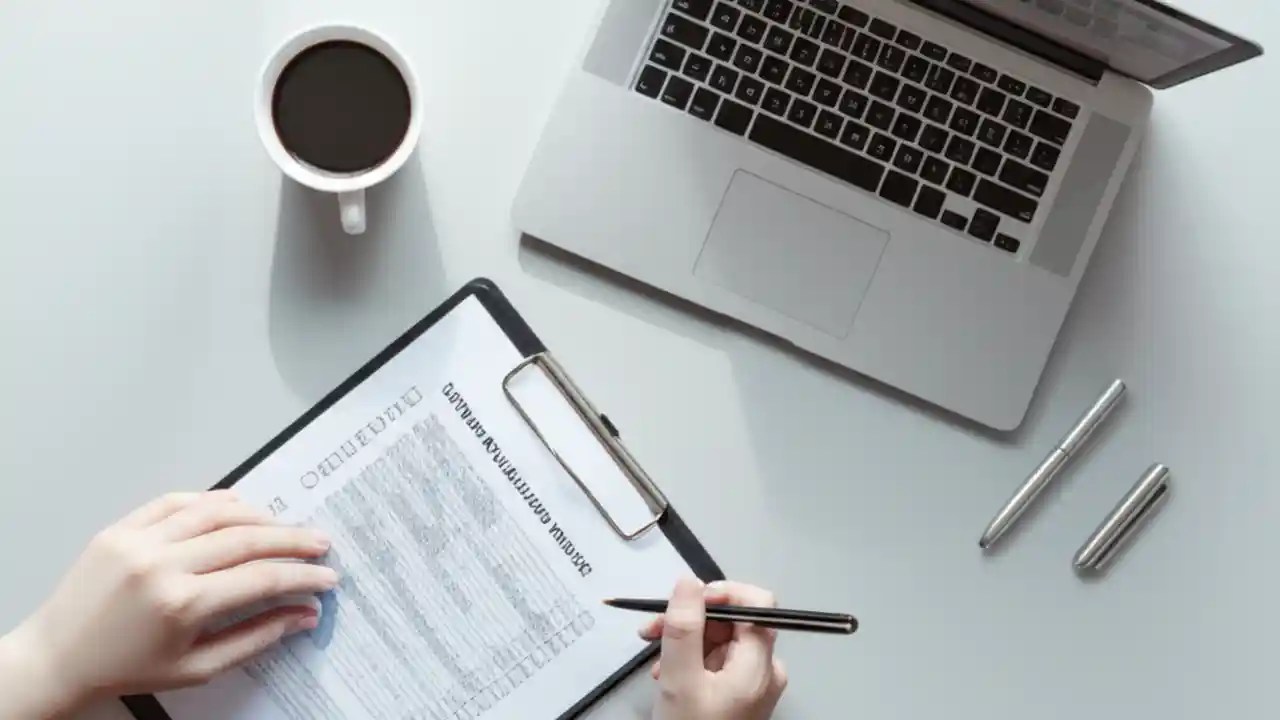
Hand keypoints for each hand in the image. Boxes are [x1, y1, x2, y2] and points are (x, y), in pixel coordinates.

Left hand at [0, 491, 337, 718]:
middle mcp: (161, 565)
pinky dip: (212, 500)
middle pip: (246, 538)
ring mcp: (138, 541)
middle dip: (292, 540)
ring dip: (259, 516)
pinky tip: (236, 508)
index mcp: (181, 604)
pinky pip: (176, 501)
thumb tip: (303, 615)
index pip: (261, 579)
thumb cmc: (125, 668)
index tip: (326, 577)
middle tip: (319, 543)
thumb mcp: (198, 668)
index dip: (301, 576)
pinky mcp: (121, 528)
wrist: (58, 659)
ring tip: (284, 525)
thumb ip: (256, 638)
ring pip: (216, 511)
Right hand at [642, 577, 787, 719]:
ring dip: (684, 641)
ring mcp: (751, 684)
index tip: (687, 598)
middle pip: (732, 622)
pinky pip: (715, 662)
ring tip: (655, 656)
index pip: (756, 603)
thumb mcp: (680, 679)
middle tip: (653, 628)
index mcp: (759, 664)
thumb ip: (683, 627)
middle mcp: (763, 671)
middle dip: (690, 619)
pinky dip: (689, 660)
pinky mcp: (737, 695)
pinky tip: (666, 673)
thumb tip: (689, 582)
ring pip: (718, 641)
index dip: (722, 593)